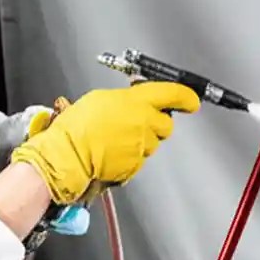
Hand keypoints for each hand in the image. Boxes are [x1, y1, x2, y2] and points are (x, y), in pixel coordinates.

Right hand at [10, 82, 199, 203]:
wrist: (68, 154)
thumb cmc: (79, 125)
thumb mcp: (102, 98)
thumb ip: (128, 98)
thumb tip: (137, 99)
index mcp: (139, 102)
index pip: (174, 94)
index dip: (186, 97)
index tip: (191, 101)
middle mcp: (146, 123)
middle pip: (167, 124)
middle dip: (157, 123)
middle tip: (138, 121)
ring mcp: (142, 146)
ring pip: (153, 142)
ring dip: (142, 140)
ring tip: (117, 138)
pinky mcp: (136, 164)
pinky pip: (141, 158)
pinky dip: (131, 155)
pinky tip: (113, 150)